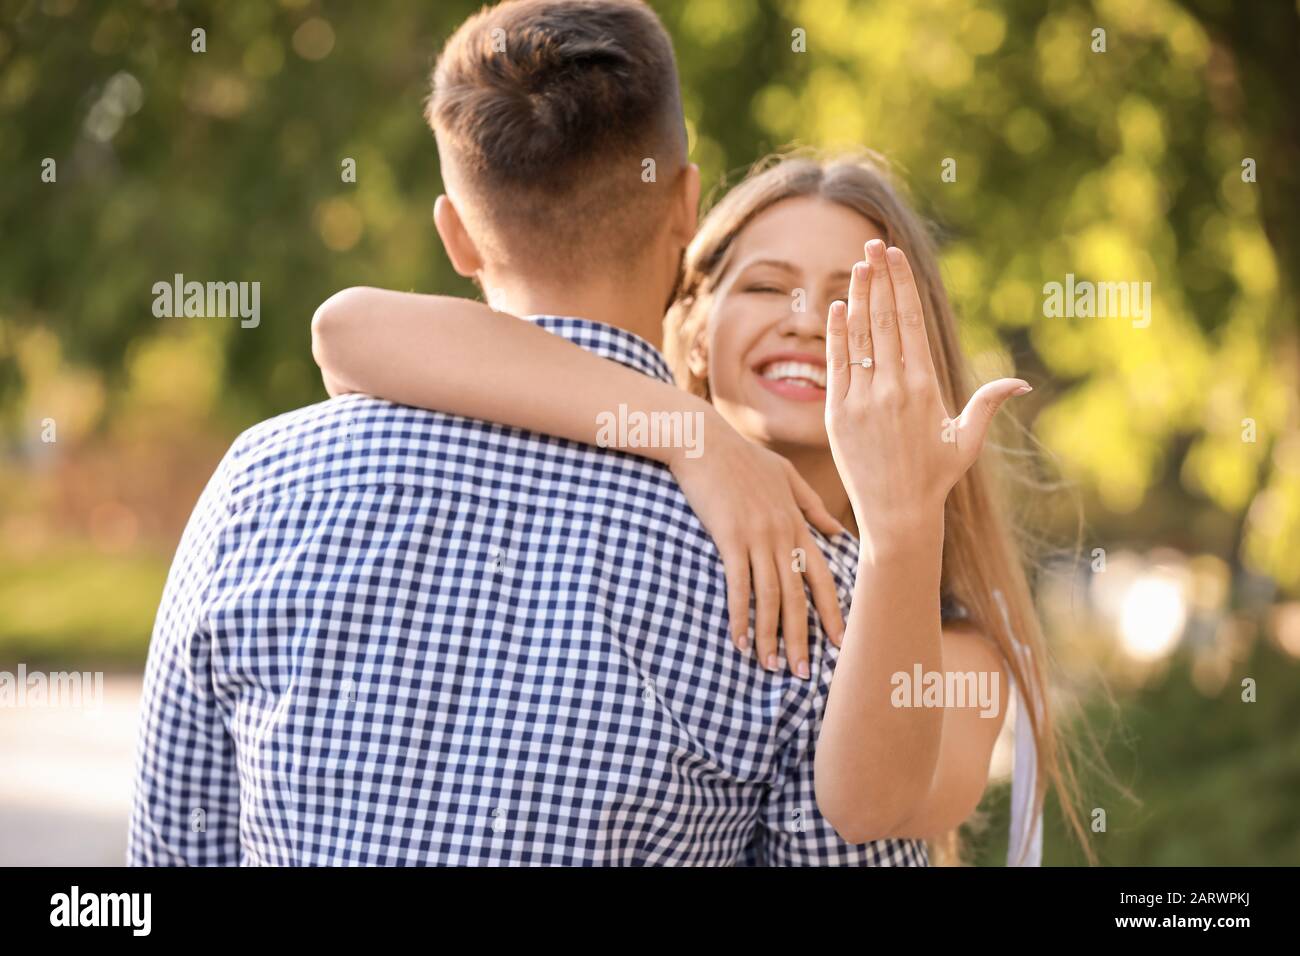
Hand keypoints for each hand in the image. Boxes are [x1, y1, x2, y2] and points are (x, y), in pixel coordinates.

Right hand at [668, 413, 845, 678]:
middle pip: (798, 595)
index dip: (832, 612)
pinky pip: (738, 585)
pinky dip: (739, 616)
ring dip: (770, 636)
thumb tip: (837, 532)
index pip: (823, 576)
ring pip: (770, 596)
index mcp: (797, 523)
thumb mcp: (785, 475)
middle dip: (803, 637)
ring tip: (772, 667)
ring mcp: (757, 536)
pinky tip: (738, 641)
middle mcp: (782, 534)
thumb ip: (812, 505)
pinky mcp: (729, 537)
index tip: (840, 643)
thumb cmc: (741, 457)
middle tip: (805, 673)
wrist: (704, 440)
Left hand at [824, 239, 1029, 547]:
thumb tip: (1020, 383)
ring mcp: (862, 400)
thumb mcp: (965, 441)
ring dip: (856, 298)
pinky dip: (836, 335)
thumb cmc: (935, 478)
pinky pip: (836, 366)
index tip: (894, 257)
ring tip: (856, 267)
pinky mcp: (838, 414)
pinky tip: (836, 308)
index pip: (910, 322)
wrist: (896, 514)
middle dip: (877, 278)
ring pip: (859, 337)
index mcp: (924, 386)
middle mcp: (892, 388)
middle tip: (872, 245)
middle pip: (883, 320)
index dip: (901, 285)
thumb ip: (987, 405)